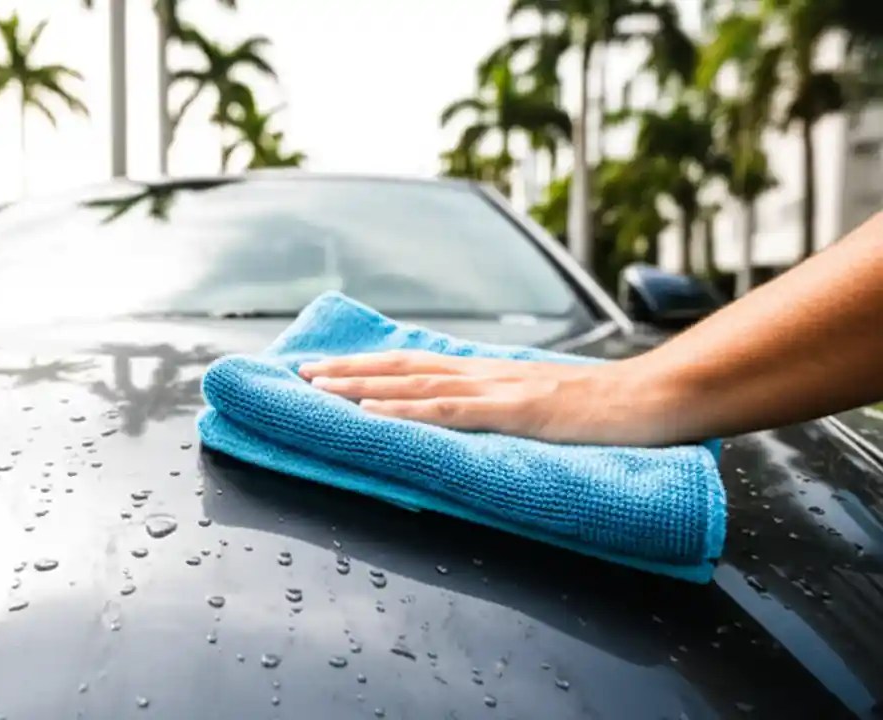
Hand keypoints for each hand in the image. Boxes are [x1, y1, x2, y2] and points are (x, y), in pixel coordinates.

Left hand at [298, 350, 683, 445]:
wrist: (656, 399)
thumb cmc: (604, 409)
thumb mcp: (540, 405)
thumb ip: (501, 408)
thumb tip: (464, 419)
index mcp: (490, 374)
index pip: (417, 364)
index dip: (369, 365)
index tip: (327, 368)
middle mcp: (486, 374)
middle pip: (403, 368)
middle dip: (348, 371)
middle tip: (300, 372)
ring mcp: (500, 390)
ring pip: (416, 384)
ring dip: (362, 386)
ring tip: (318, 388)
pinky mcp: (518, 411)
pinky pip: (453, 412)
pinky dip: (408, 412)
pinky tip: (375, 414)